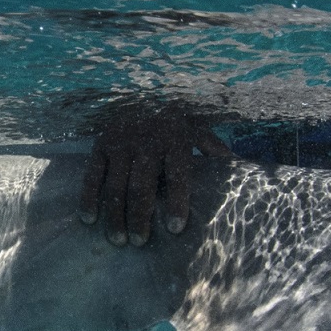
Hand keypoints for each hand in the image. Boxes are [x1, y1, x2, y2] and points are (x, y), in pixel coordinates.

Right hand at [78, 110, 230, 246]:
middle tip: (140, 242)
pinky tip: (89, 219)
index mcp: (175, 139)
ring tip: (119, 239)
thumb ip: (214, 148)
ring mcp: (121, 143)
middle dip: (140, 216)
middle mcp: (146, 142)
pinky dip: (88, 198)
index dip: (176, 202)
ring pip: (116, 185)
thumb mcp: (198, 128)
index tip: (175, 229)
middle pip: (141, 186)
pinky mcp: (101, 144)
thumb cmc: (174, 119)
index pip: (177, 175)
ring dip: (115, 214)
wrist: (140, 88)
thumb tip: (242, 166)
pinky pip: (92, 175)